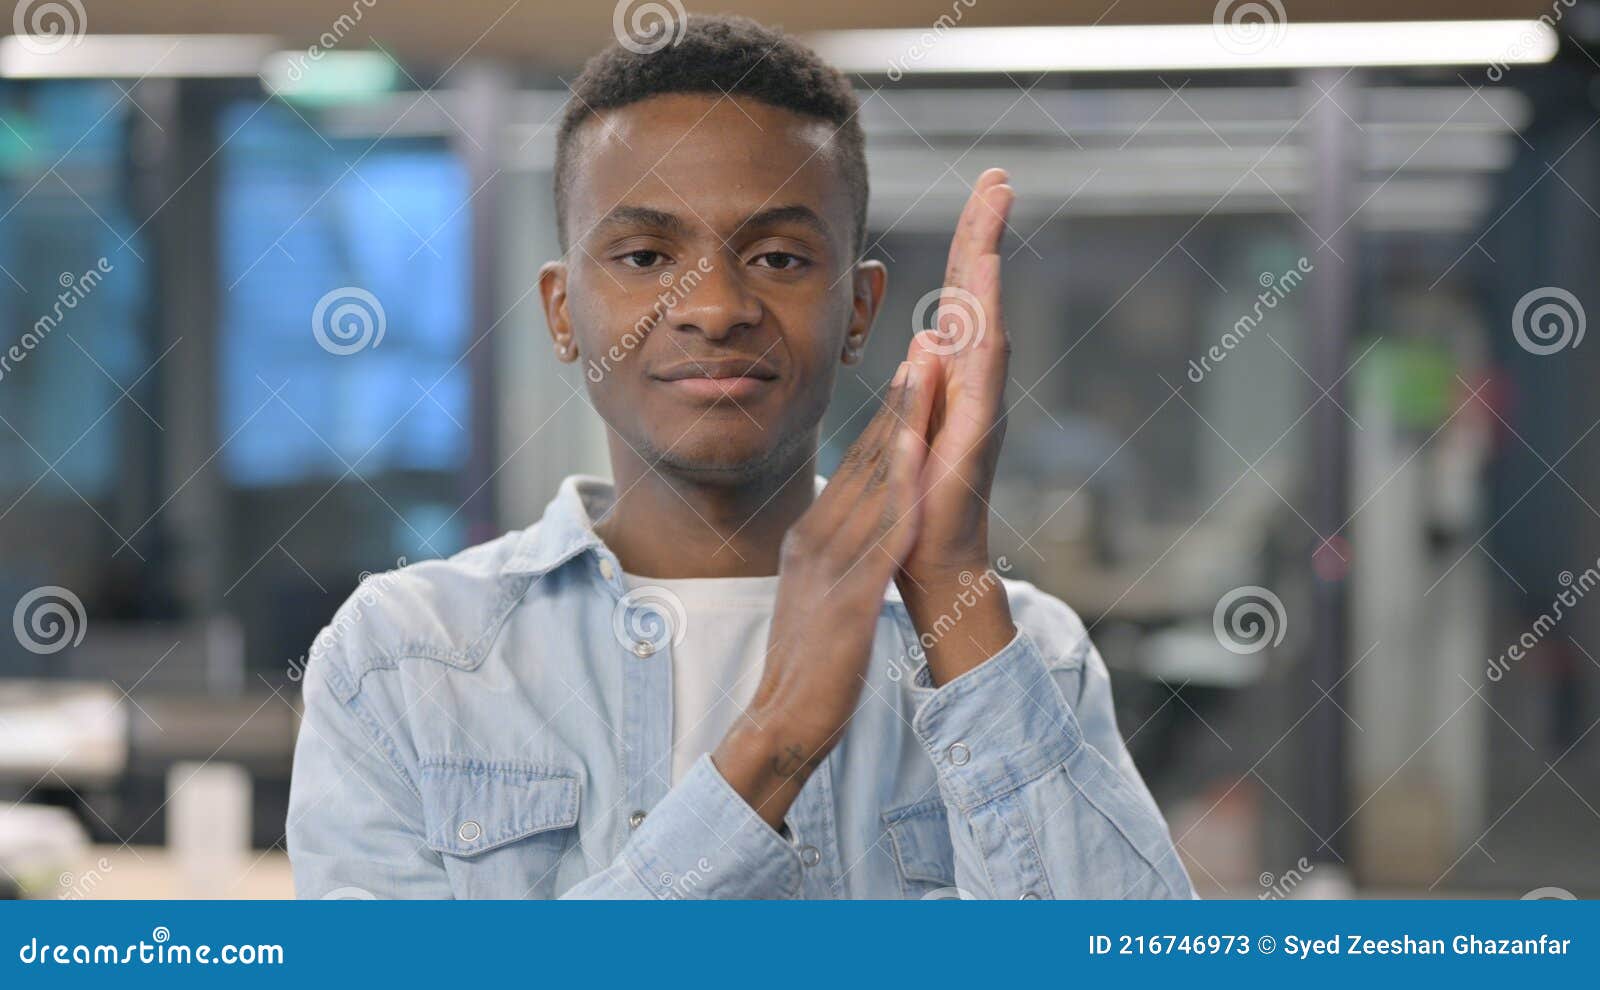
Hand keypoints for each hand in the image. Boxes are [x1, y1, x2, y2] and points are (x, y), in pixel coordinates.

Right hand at [713, 361, 933, 827]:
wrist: (783, 720)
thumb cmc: (807, 664)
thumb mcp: (817, 593)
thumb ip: (834, 556)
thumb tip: (851, 530)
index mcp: (813, 538)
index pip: (857, 468)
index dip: (889, 419)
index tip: (913, 374)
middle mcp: (818, 538)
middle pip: (867, 460)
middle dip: (899, 402)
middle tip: (925, 345)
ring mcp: (832, 564)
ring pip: (875, 482)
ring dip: (902, 424)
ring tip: (925, 372)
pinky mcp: (849, 595)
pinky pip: (880, 535)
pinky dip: (900, 491)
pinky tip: (919, 455)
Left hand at [897, 168, 1017, 682]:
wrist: (934, 562)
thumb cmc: (920, 500)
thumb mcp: (912, 430)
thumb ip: (919, 388)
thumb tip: (927, 343)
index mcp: (954, 376)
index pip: (963, 295)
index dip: (969, 241)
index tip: (984, 187)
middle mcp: (975, 383)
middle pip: (982, 294)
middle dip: (987, 232)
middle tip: (998, 176)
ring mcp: (980, 407)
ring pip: (987, 322)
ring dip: (987, 264)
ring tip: (993, 210)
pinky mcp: (974, 439)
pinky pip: (979, 379)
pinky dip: (979, 335)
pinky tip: (979, 294)